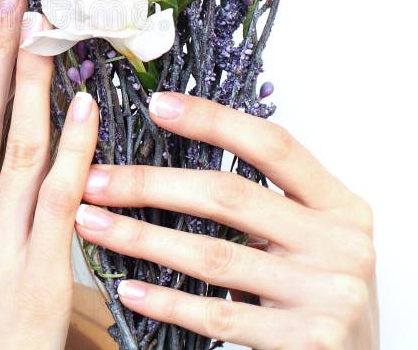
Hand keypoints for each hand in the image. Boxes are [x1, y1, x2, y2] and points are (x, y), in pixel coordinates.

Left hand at [74, 91, 378, 349]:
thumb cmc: (321, 286)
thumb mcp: (310, 231)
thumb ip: (264, 198)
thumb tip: (171, 156)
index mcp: (338, 204)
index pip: (271, 145)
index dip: (213, 121)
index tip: (156, 105)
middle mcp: (338, 243)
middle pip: (228, 197)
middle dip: (151, 185)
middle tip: (95, 180)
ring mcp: (325, 294)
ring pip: (212, 255)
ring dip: (141, 238)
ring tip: (92, 224)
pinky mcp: (304, 342)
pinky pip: (217, 316)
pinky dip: (166, 301)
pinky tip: (128, 288)